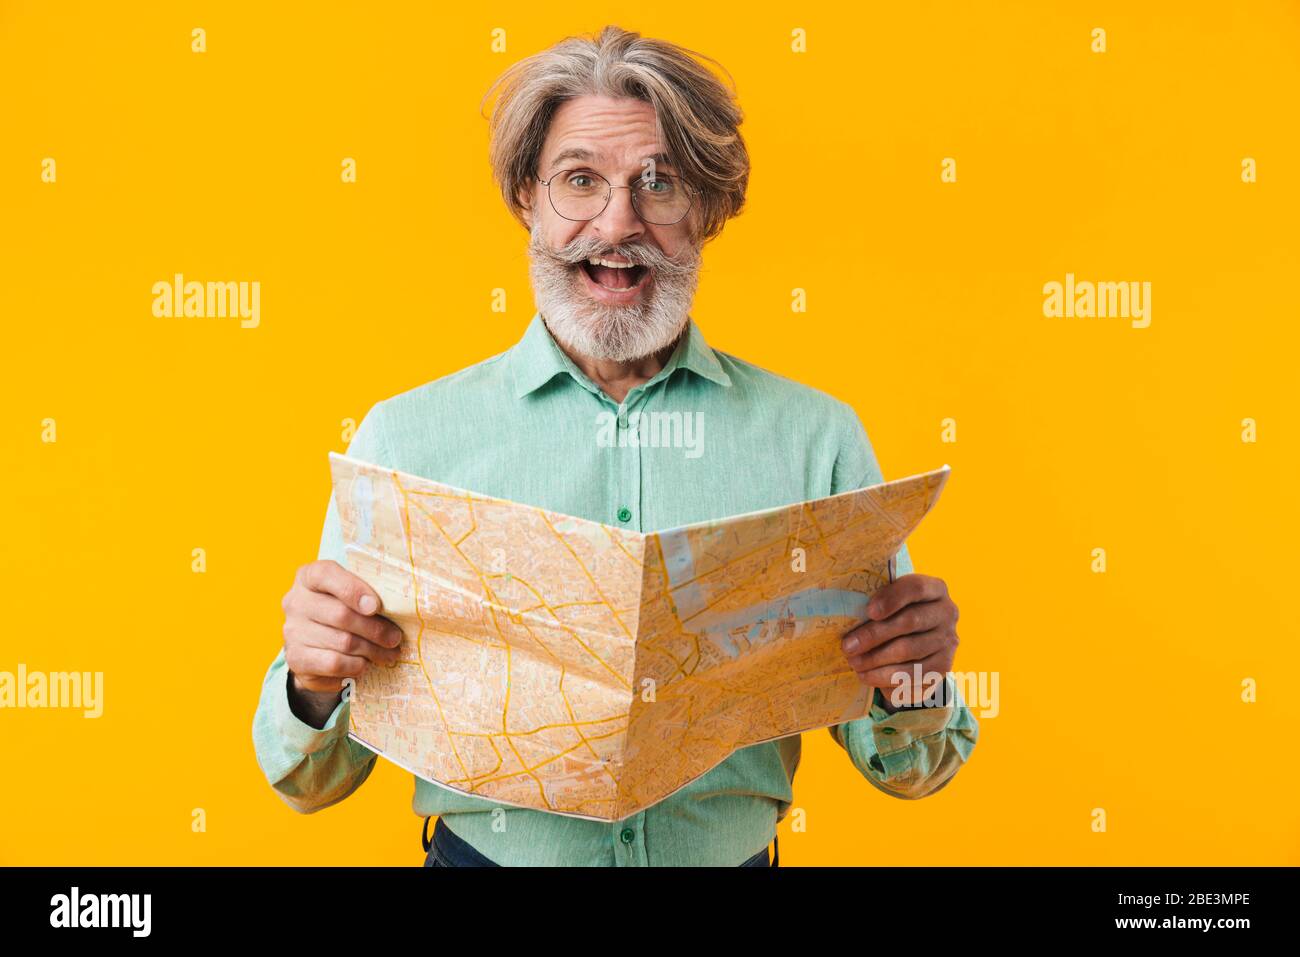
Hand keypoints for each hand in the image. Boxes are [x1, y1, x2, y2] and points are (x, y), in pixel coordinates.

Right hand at [279, 560, 403, 720]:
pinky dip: (356, 666)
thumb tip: (398, 610)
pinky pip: (334, 664)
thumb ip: (369, 594)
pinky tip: (365, 664)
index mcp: (308, 577)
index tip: (376, 606)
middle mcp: (295, 602)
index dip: (354, 589)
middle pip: (341, 614)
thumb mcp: (352, 595)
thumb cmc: (344, 612)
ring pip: (343, 642)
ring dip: (373, 650)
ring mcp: (293, 631)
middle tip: (395, 638)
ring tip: (389, 654)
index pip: (326, 574)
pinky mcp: (296, 659)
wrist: (317, 649)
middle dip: (376, 629)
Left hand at [840, 574, 958, 709]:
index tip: (869, 611)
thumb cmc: (894, 616)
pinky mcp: (943, 666)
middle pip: (909, 621)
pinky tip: (866, 676)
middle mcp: (947, 612)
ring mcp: (948, 640)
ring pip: (908, 650)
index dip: (891, 598)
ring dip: (875, 659)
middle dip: (873, 635)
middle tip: (848, 646)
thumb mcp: (889, 604)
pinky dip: (885, 676)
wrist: (915, 646)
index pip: (916, 588)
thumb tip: (846, 615)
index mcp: (934, 588)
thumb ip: (876, 604)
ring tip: (853, 662)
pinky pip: (912, 673)